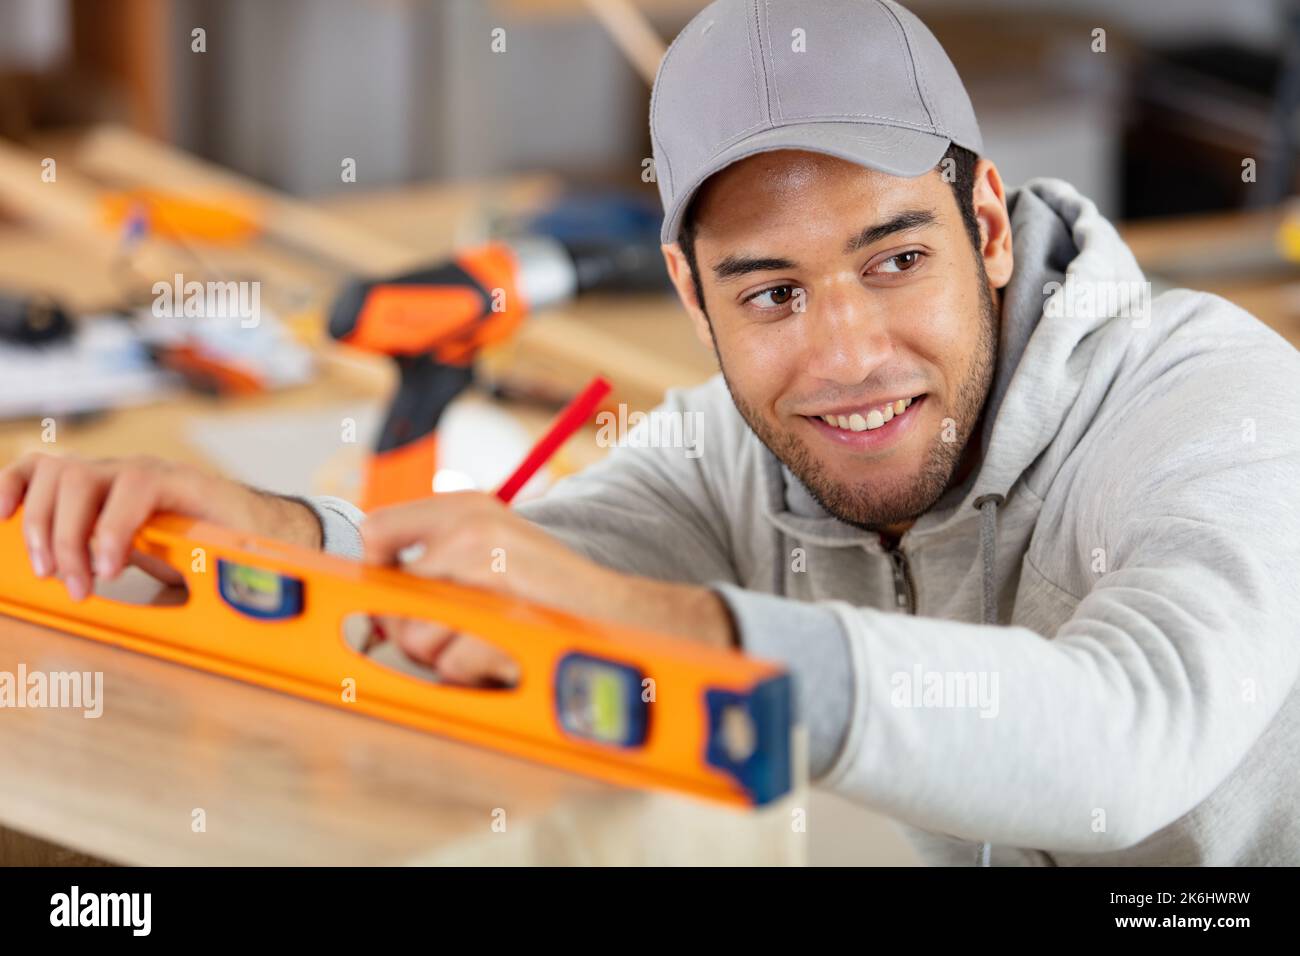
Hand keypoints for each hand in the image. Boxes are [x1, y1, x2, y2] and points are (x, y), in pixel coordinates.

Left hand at [0, 452, 321, 599]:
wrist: (269, 543)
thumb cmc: (204, 557)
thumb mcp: (139, 562)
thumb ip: (99, 563)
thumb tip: (56, 586)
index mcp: (104, 490)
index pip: (42, 468)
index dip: (10, 487)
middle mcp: (120, 472)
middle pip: (53, 474)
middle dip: (42, 531)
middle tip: (55, 578)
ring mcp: (150, 473)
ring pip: (80, 477)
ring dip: (70, 534)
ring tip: (84, 579)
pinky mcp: (182, 481)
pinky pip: (133, 490)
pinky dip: (113, 530)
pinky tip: (114, 563)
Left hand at [361, 491, 735, 685]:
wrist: (617, 616)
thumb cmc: (547, 596)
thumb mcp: (490, 555)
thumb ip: (433, 568)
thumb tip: (371, 607)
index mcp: (465, 506)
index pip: (375, 531)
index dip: (380, 576)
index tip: (402, 599)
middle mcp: (470, 524)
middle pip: (390, 598)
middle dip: (414, 632)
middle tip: (455, 638)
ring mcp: (486, 562)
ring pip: (416, 636)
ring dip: (447, 656)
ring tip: (489, 643)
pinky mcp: (499, 605)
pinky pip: (452, 661)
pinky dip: (476, 672)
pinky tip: (505, 655)